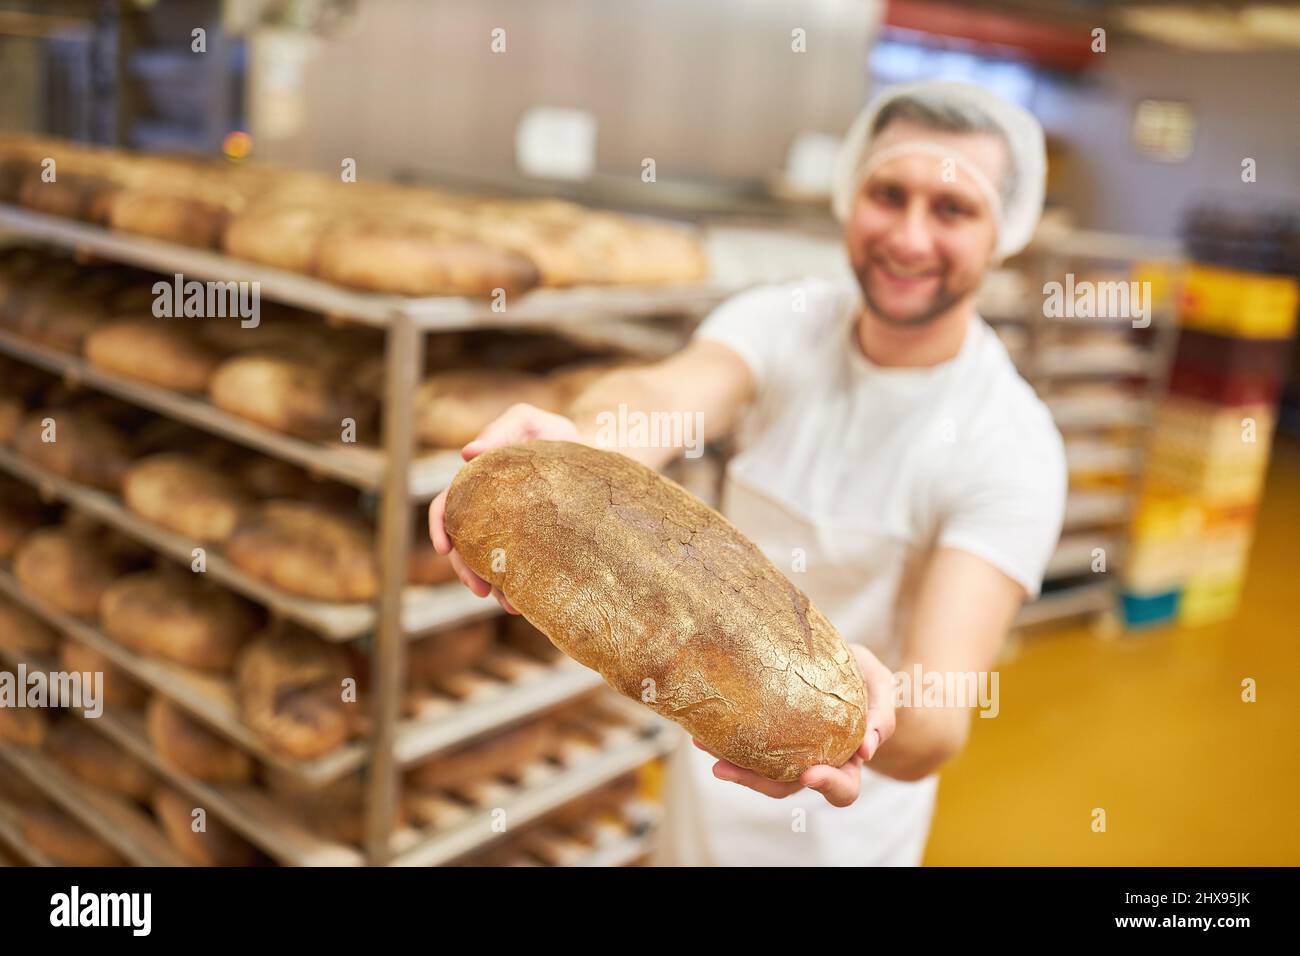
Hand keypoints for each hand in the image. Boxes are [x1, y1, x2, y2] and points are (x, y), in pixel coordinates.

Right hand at [428, 403, 580, 614]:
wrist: (594, 455)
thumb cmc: (556, 435)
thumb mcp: (531, 424)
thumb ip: (501, 430)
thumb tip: (467, 452)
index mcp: (478, 483)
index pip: (448, 505)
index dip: (441, 526)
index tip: (443, 548)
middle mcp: (487, 511)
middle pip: (463, 545)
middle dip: (466, 569)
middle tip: (481, 589)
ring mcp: (509, 532)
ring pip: (489, 564)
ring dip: (493, 586)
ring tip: (509, 605)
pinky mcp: (532, 547)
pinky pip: (518, 572)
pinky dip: (517, 589)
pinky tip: (524, 604)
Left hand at [696, 644, 896, 806]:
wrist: (844, 662)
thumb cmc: (867, 679)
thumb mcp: (882, 686)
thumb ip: (882, 714)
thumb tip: (867, 748)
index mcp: (848, 761)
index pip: (842, 788)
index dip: (827, 786)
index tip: (809, 773)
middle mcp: (815, 762)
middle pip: (787, 786)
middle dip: (754, 782)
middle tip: (722, 768)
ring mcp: (788, 750)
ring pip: (760, 769)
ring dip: (730, 762)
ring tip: (702, 744)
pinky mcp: (769, 733)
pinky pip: (747, 744)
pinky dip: (725, 739)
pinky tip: (704, 727)